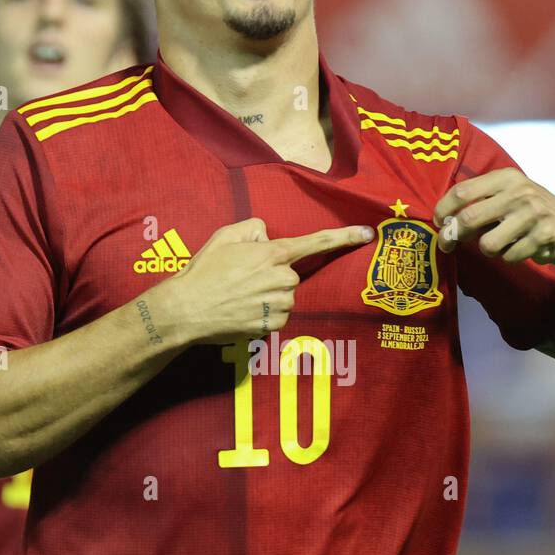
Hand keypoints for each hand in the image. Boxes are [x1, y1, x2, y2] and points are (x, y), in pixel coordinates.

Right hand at [164, 217, 373, 342]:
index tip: (368, 234)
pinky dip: (264, 314)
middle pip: (290, 274)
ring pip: (285, 297)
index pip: (317, 242)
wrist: (185, 310)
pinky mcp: (273, 326)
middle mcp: (282, 280)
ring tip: (237, 296)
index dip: (345, 237)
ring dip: (268, 296)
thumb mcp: (226, 235)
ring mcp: (280, 305)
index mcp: (273, 253)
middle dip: (271, 274)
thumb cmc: (204, 271)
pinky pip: (278, 317)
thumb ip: (255, 228)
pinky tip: (241, 312)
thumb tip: (268, 238)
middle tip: (241, 278)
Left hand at [434, 168, 554, 263]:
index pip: (463, 191)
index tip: (438, 222)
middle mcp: (519, 192)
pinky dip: (509, 257)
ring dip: (488, 250)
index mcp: (506, 177)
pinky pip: (509, 256)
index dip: (443, 209)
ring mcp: (533, 214)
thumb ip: (478, 203)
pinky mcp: (544, 235)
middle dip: (453, 235)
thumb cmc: (526, 209)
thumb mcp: (506, 194)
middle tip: (448, 244)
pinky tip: (520, 248)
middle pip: (471, 218)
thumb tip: (445, 224)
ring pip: (488, 244)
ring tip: (499, 244)